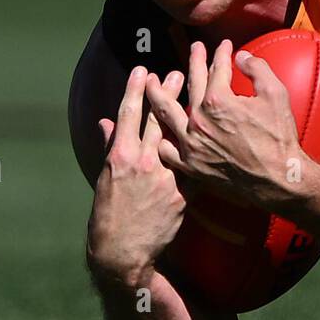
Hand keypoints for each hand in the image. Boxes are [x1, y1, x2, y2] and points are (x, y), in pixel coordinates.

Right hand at [87, 66, 187, 285]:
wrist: (123, 250)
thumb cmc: (108, 214)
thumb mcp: (105, 178)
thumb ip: (111, 147)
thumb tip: (108, 122)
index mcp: (120, 155)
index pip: (129, 114)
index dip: (136, 89)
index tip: (143, 70)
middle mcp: (144, 161)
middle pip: (159, 120)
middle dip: (169, 94)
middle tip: (181, 71)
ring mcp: (164, 176)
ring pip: (181, 139)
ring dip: (190, 117)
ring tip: (201, 96)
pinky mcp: (182, 193)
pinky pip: (193, 168)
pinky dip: (200, 154)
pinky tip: (214, 140)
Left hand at [144, 40, 306, 209]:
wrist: (278, 179)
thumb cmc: (278, 138)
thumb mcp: (276, 94)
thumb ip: (257, 69)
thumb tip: (241, 57)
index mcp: (218, 101)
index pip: (216, 69)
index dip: (220, 54)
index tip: (223, 46)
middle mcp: (199, 120)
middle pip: (190, 84)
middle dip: (193, 63)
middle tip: (194, 50)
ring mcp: (191, 144)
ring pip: (165, 114)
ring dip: (156, 94)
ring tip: (149, 82)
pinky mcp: (190, 165)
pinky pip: (166, 148)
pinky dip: (161, 137)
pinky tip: (159, 129)